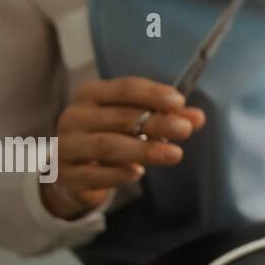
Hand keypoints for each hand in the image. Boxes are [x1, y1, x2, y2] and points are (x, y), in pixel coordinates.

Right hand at [40, 76, 206, 219]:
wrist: (73, 170)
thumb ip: (166, 116)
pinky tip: (138, 173)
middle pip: (121, 118)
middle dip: (157, 122)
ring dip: (145, 150)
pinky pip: (94, 174)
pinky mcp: (66, 176)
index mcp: (90, 94)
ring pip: (108, 146)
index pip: (124, 88)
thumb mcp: (136, 121)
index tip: (179, 102)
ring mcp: (66, 147)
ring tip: (174, 154)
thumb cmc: (111, 134)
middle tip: (186, 129)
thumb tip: (197, 117)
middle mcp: (74, 117)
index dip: (153, 94)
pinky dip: (118, 174)